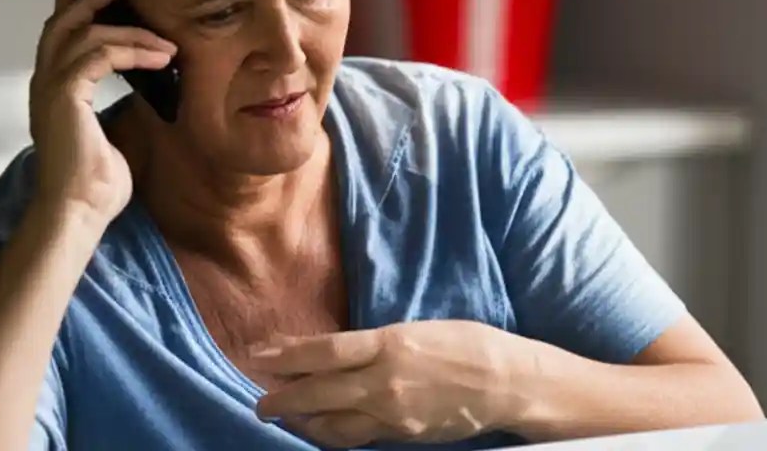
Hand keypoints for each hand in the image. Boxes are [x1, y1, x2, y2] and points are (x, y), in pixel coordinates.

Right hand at [28, 0, 175, 221]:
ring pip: (84, 36)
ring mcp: (50, 89)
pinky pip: (99, 55)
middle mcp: (44, 86)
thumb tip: (142, 97)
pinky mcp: (65, 95)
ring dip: (129, 31)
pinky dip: (132, 50)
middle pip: (61, 26)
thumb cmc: (95, 186)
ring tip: (164, 39)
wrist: (78, 210)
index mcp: (51, 95)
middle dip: (88, 1)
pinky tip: (161, 58)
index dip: (73, 12)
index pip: (57, 41)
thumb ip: (116, 111)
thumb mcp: (111, 137)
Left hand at [251, 320, 530, 447]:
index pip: (325, 351)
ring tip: (281, 415)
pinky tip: (319, 428)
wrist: (508, 384)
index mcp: (390, 343)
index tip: (259, 354)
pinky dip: (332, 433)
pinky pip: (356, 436)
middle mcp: (385, 381)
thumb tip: (330, 349)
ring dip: (302, 420)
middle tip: (259, 400)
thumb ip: (372, 343)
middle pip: (319, 392)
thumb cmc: (465, 345)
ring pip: (332, 423)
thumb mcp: (415, 330)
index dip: (287, 354)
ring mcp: (393, 413)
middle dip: (282, 396)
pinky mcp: (402, 435)